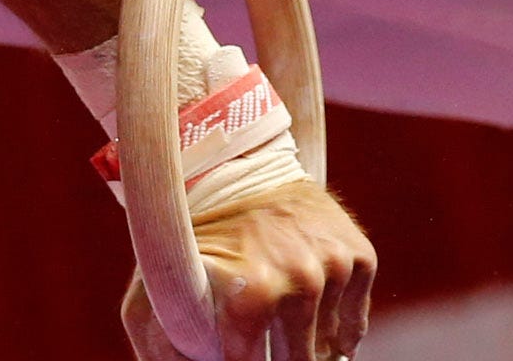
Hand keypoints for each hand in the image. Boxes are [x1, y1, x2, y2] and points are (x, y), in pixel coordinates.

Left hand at [120, 180, 374, 359]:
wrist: (236, 170)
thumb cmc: (189, 240)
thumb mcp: (153, 291)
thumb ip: (163, 347)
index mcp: (252, 294)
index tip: (243, 355)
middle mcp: (301, 280)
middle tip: (267, 352)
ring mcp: (334, 266)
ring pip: (328, 344)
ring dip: (311, 348)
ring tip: (291, 346)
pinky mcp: (358, 254)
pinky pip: (355, 317)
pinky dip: (342, 331)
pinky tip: (323, 334)